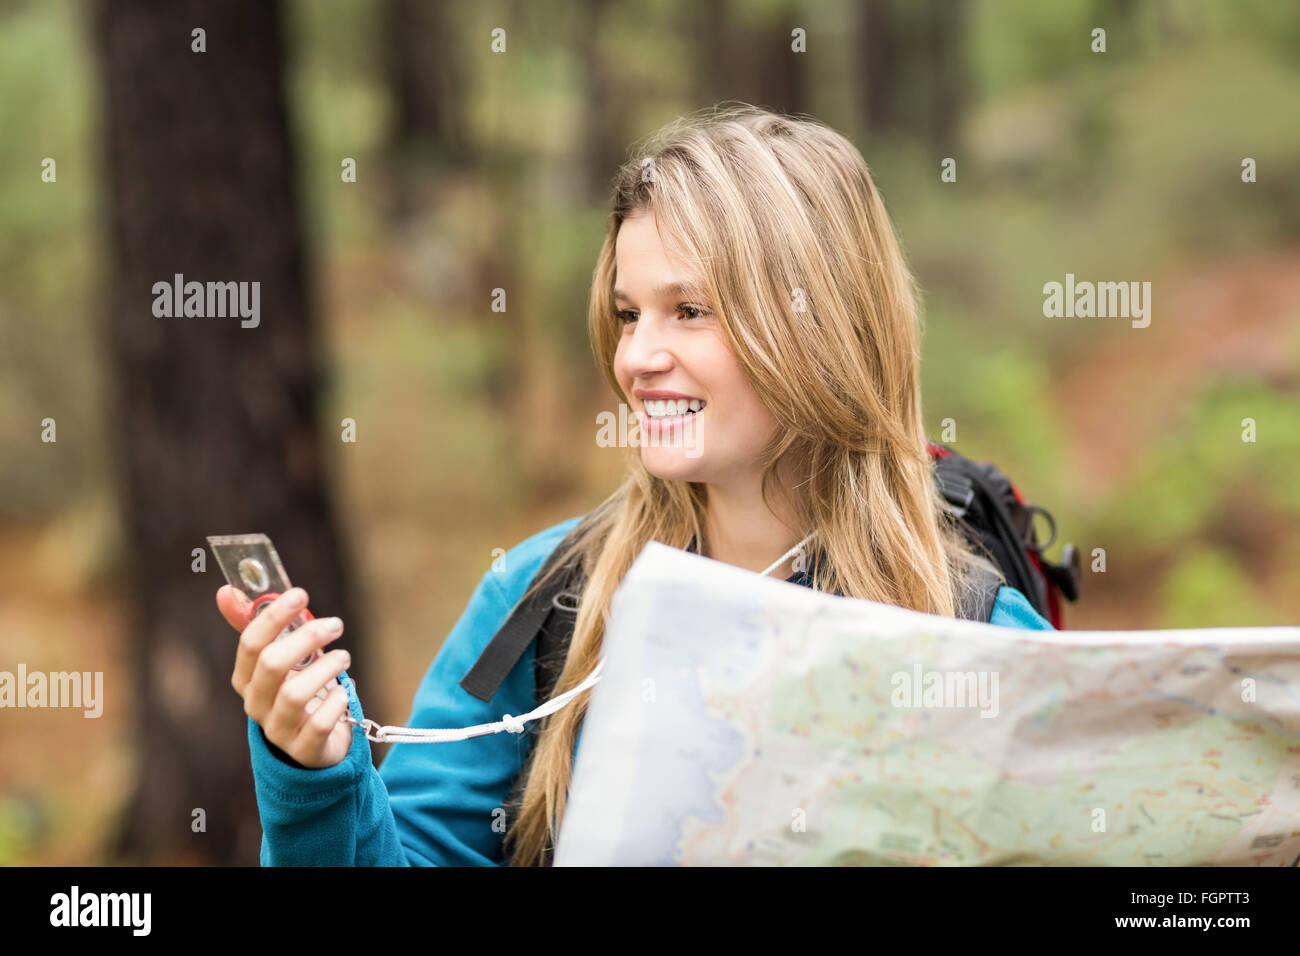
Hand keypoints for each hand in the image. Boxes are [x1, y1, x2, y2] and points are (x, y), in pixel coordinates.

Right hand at [218, 585, 354, 768]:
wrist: (314, 743)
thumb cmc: (297, 689)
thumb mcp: (278, 658)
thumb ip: (258, 626)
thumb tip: (225, 590)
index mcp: (246, 679)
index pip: (250, 644)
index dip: (275, 616)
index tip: (300, 594)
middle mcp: (256, 704)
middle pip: (272, 664)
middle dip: (306, 638)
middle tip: (335, 624)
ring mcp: (279, 730)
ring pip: (295, 694)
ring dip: (325, 668)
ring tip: (343, 657)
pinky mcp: (304, 750)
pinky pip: (319, 724)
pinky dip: (335, 703)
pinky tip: (343, 692)